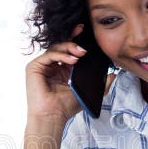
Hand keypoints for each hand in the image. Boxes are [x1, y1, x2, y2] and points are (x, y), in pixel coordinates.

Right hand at [23, 24, 114, 148]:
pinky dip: (61, 55)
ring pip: (55, 47)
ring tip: (81, 53)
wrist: (53, 116)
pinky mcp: (33, 67)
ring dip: (69, 47)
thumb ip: (101, 84)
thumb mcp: (88, 92)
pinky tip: (72, 60)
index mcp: (61, 70)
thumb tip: (114, 74)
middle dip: (73, 39)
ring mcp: (42, 66)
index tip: (85, 32)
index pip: (69, 50)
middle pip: (61, 45)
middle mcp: (51, 66)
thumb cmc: (66, 107)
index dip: (76, 40)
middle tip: (84, 35)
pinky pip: (49, 55)